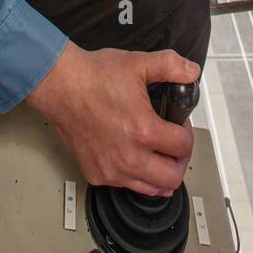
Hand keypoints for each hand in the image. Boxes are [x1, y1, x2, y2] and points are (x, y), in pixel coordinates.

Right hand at [26, 42, 199, 194]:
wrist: (61, 86)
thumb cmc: (94, 77)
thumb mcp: (138, 63)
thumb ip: (171, 65)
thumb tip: (191, 72)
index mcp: (143, 130)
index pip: (183, 147)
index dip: (186, 133)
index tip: (178, 125)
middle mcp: (128, 156)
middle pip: (172, 178)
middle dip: (179, 159)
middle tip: (173, 144)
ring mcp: (111, 169)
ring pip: (152, 189)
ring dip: (160, 173)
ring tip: (156, 153)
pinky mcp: (96, 174)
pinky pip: (126, 186)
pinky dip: (136, 176)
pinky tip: (134, 156)